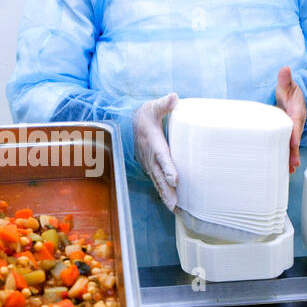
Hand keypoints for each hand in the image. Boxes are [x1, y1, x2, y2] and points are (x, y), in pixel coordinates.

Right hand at [134, 93, 179, 210]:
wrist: (130, 124)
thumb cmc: (145, 115)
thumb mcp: (152, 107)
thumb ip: (163, 104)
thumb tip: (174, 97)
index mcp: (153, 143)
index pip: (161, 156)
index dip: (168, 168)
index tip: (175, 179)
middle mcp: (150, 157)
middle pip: (160, 175)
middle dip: (167, 190)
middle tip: (176, 203)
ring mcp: (150, 165)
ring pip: (159, 182)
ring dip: (166, 196)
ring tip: (176, 209)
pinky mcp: (152, 169)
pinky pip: (158, 184)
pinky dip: (165, 195)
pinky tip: (174, 206)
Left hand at [275, 66, 305, 172]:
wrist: (297, 98)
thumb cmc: (290, 92)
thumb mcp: (287, 86)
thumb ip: (285, 79)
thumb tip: (285, 69)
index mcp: (297, 113)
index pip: (296, 123)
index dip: (295, 133)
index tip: (294, 142)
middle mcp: (297, 124)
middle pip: (295, 139)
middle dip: (294, 152)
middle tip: (293, 164)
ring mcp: (293, 131)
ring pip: (292, 146)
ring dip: (291, 158)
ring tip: (289, 171)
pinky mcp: (288, 136)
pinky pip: (288, 147)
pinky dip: (287, 157)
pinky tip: (285, 169)